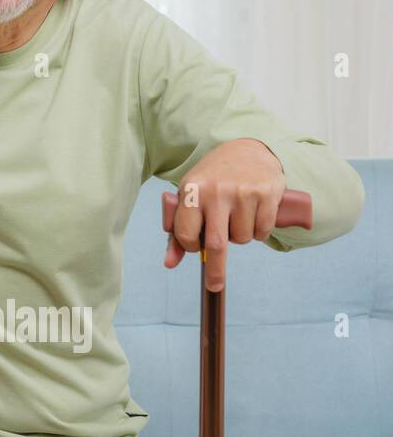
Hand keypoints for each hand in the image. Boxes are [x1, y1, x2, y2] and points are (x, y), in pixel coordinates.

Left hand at [165, 138, 287, 291]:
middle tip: (215, 286)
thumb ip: (179, 230)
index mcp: (192, 191)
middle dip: (215, 271)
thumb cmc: (212, 179)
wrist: (246, 150)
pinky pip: (262, 231)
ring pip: (242, 238)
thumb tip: (169, 263)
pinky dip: (259, 232)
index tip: (194, 247)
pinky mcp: (267, 194)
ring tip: (237, 217)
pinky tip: (254, 216)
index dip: (189, 246)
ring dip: (240, 237)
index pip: (186, 234)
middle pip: (215, 244)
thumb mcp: (189, 197)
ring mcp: (243, 193)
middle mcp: (217, 192)